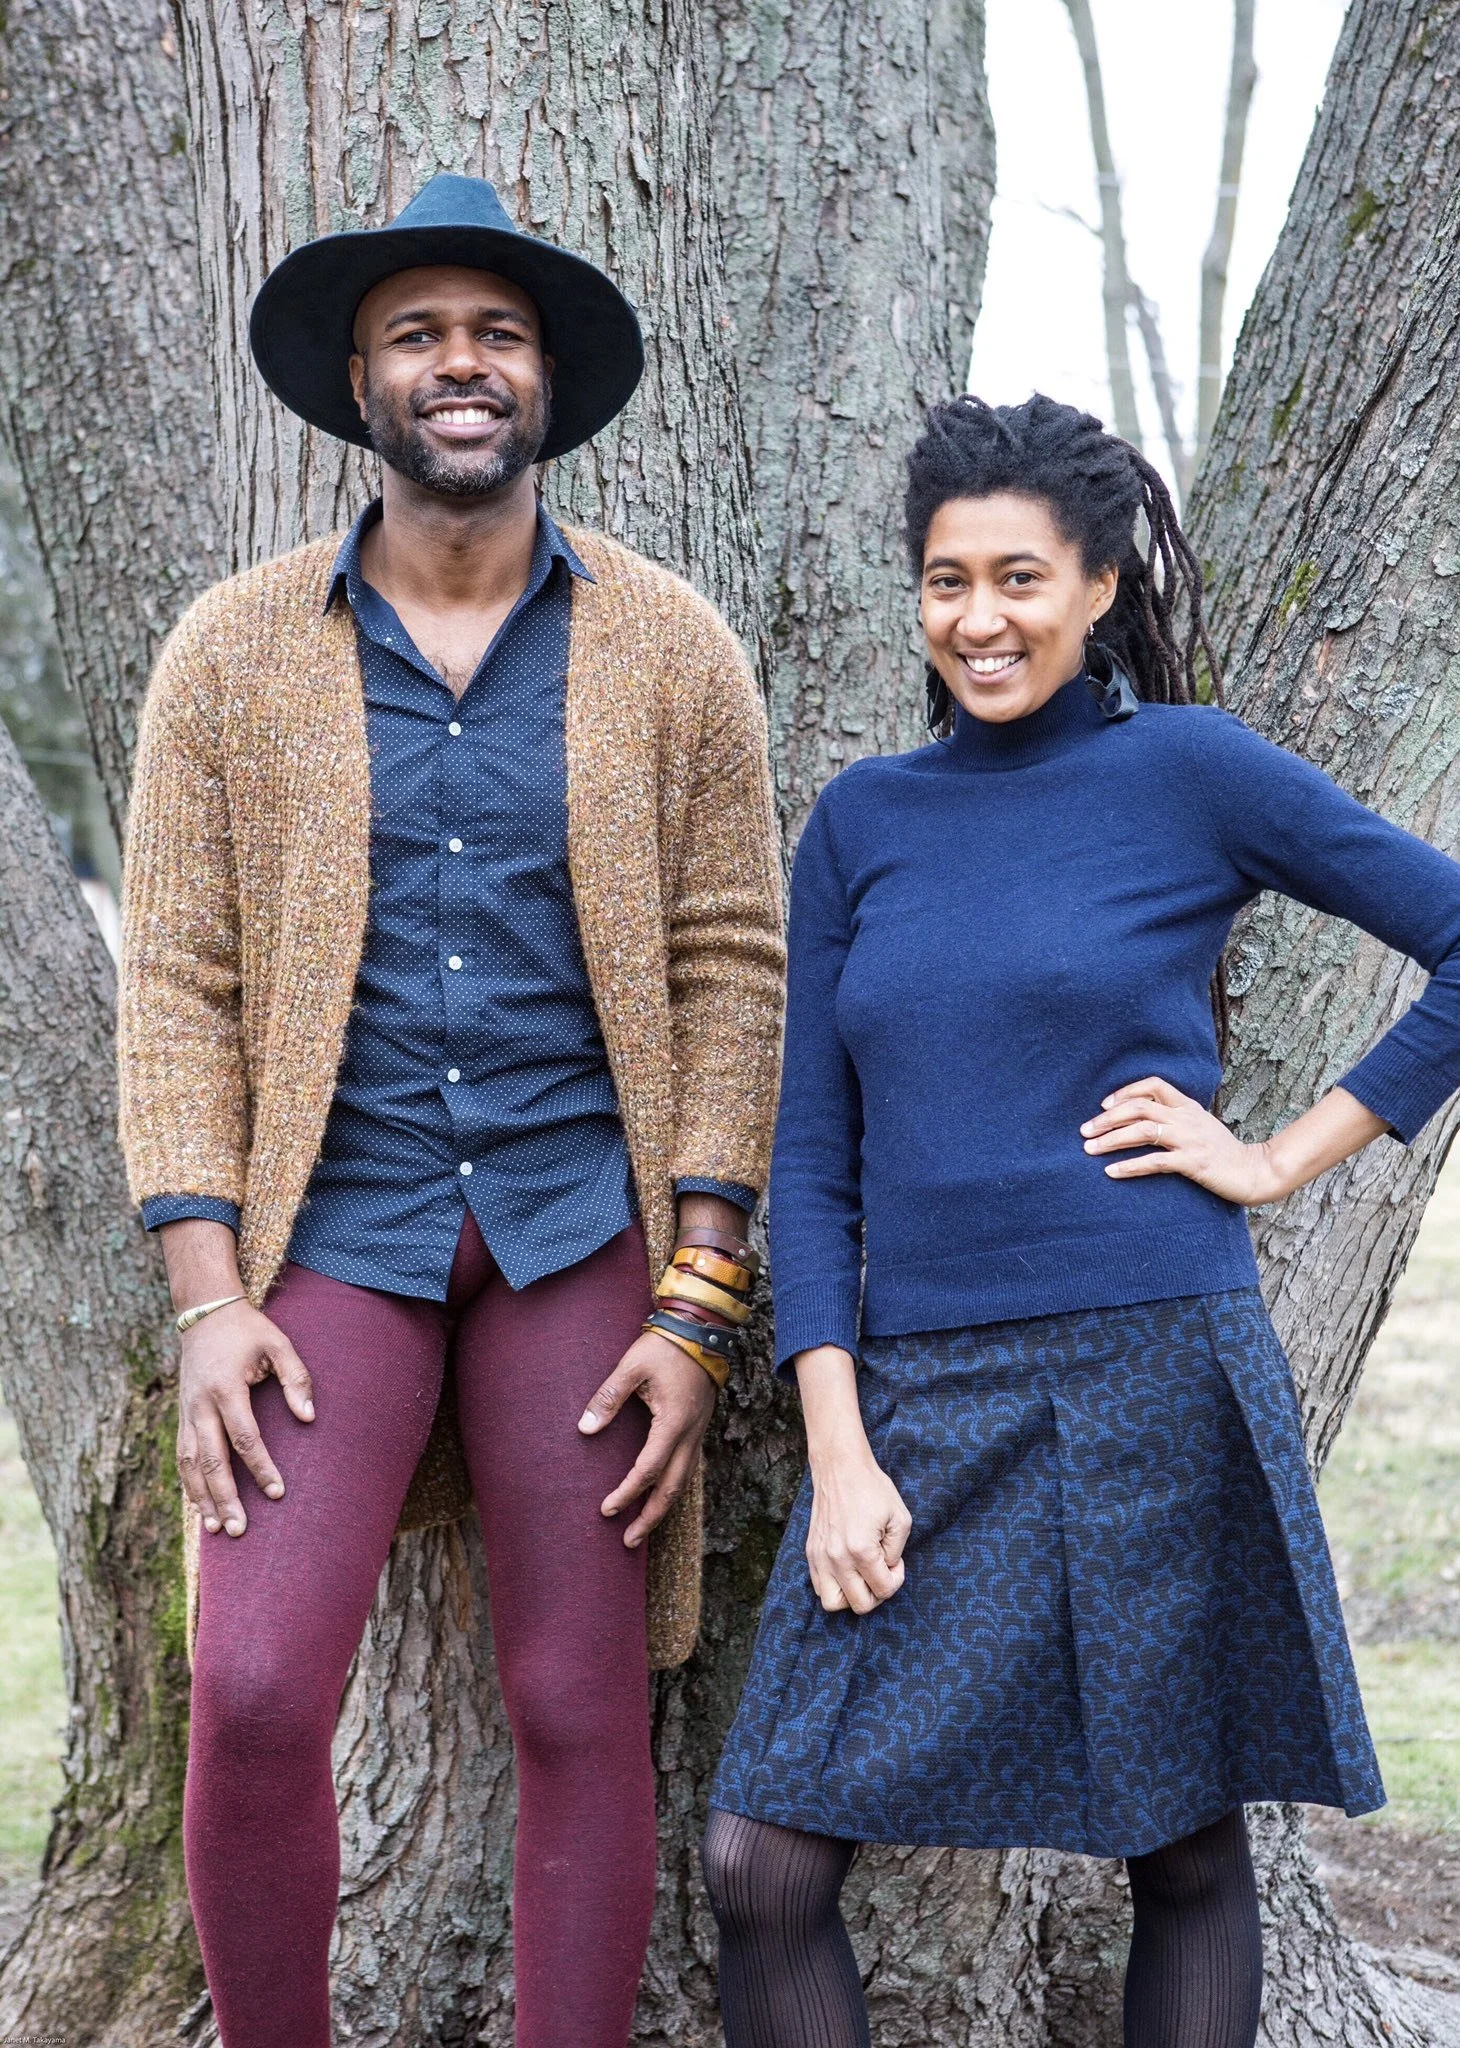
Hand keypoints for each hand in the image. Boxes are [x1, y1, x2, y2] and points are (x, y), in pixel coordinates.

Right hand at [177, 1301, 314, 1536]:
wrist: (204, 1314)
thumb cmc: (247, 1330)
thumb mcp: (278, 1344)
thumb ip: (295, 1379)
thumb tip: (308, 1418)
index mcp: (225, 1389)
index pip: (244, 1438)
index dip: (261, 1468)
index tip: (277, 1493)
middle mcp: (200, 1406)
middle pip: (212, 1461)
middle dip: (225, 1497)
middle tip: (239, 1530)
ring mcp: (186, 1413)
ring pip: (190, 1464)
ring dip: (202, 1498)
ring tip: (216, 1529)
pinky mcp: (181, 1417)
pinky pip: (182, 1456)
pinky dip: (189, 1484)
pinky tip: (200, 1506)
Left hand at [579, 1330, 717, 1547]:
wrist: (702, 1330)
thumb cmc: (665, 1346)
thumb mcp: (631, 1367)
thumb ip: (607, 1398)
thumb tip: (585, 1429)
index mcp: (672, 1423)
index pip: (648, 1470)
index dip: (627, 1492)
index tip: (606, 1509)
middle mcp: (690, 1434)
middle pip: (673, 1488)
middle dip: (651, 1517)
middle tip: (628, 1540)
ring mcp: (698, 1432)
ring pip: (684, 1481)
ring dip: (664, 1506)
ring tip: (643, 1526)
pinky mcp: (698, 1427)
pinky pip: (688, 1466)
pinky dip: (673, 1486)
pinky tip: (661, 1493)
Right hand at [805, 1446, 911, 1614]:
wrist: (839, 1467)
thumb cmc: (873, 1488)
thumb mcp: (900, 1517)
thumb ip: (897, 1551)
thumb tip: (886, 1569)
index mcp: (861, 1550)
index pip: (883, 1589)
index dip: (896, 1579)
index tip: (896, 1562)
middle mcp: (837, 1558)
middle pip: (860, 1605)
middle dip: (877, 1593)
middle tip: (881, 1571)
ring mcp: (820, 1557)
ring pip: (833, 1603)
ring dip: (852, 1596)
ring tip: (862, 1576)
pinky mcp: (810, 1552)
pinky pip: (819, 1587)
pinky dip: (835, 1586)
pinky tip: (848, 1569)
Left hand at [1080, 1074, 1287, 1205]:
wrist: (1254, 1172)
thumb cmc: (1223, 1151)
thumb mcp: (1200, 1125)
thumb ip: (1176, 1117)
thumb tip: (1141, 1118)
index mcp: (1188, 1106)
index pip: (1153, 1085)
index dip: (1125, 1092)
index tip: (1104, 1105)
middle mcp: (1186, 1118)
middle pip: (1139, 1107)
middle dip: (1107, 1118)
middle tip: (1085, 1130)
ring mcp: (1189, 1140)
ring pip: (1142, 1131)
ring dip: (1111, 1140)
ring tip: (1089, 1149)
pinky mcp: (1192, 1163)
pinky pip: (1154, 1162)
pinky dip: (1129, 1166)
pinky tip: (1111, 1171)